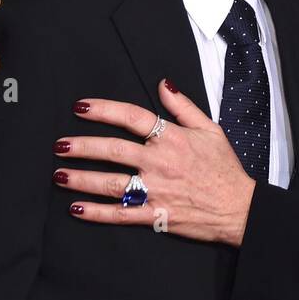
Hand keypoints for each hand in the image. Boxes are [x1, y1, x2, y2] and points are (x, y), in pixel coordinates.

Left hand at [52, 79, 255, 246]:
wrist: (239, 207)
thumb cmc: (225, 169)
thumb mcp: (210, 129)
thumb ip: (183, 107)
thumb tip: (163, 85)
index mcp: (172, 138)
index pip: (132, 117)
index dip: (103, 110)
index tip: (81, 107)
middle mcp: (159, 162)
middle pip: (112, 150)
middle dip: (82, 146)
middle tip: (60, 145)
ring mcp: (155, 190)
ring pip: (110, 183)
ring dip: (81, 178)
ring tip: (59, 174)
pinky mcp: (154, 214)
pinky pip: (119, 214)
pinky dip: (96, 212)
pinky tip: (76, 208)